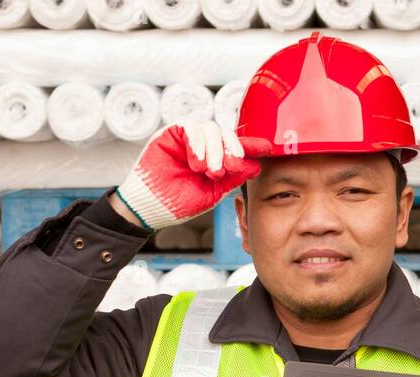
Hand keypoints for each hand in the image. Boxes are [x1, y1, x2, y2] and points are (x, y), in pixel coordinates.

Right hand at [115, 119, 271, 232]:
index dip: (253, 145)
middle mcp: (205, 146)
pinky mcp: (172, 132)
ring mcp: (189, 138)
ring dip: (214, 149)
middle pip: (227, 133)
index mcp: (217, 160)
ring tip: (208, 170)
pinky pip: (191, 125)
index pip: (238, 147)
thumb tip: (254, 166)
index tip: (268, 148)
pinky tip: (196, 161)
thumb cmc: (178, 203)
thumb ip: (232, 178)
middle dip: (233, 149)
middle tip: (231, 167)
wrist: (151, 208)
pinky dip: (198, 142)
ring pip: (212, 128)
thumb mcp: (212, 193)